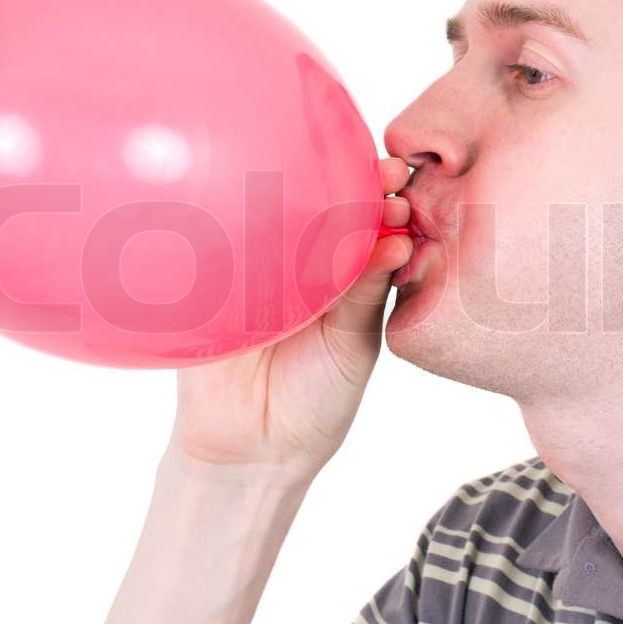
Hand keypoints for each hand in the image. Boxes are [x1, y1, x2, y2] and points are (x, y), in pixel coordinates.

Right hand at [169, 156, 414, 478]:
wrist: (252, 450)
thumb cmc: (315, 399)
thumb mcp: (353, 344)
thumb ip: (366, 293)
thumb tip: (397, 241)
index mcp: (345, 275)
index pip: (367, 223)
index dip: (384, 197)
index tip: (406, 182)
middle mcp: (302, 263)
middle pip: (327, 207)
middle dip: (356, 182)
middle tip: (386, 173)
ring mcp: (257, 267)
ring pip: (281, 218)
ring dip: (312, 194)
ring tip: (343, 186)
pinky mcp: (216, 282)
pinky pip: (227, 246)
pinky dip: (245, 223)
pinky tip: (266, 205)